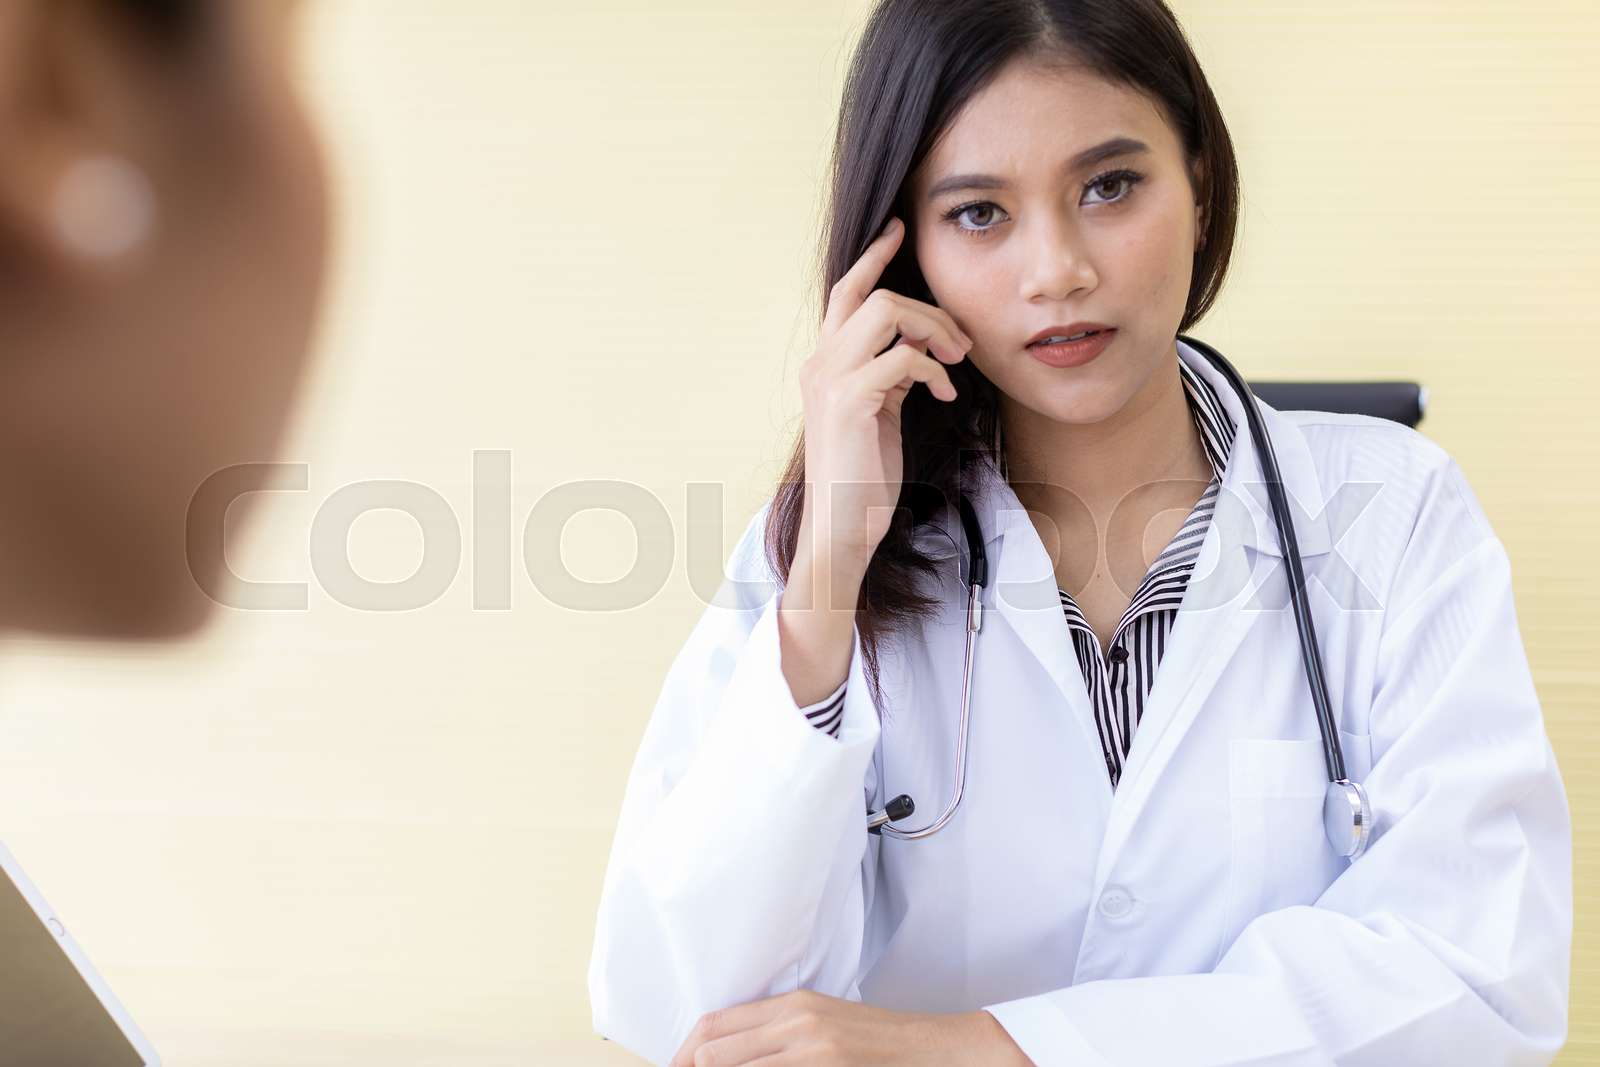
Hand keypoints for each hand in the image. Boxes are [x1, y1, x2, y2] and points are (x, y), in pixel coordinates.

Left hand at [667, 989, 1031, 1065]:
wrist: (934, 1048)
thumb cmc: (880, 1042)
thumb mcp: (825, 1025)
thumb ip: (779, 1034)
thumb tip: (724, 1054)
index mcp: (792, 1004)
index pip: (714, 1025)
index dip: (684, 1053)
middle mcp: (795, 1021)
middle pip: (713, 1050)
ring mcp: (810, 1047)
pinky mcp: (826, 1066)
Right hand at [797, 215, 972, 566]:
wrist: (842, 524)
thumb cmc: (861, 476)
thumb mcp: (876, 412)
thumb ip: (886, 375)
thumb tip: (918, 350)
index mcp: (823, 363)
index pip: (844, 292)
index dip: (872, 256)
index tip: (899, 230)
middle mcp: (820, 363)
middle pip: (867, 293)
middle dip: (923, 305)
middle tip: (959, 339)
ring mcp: (831, 379)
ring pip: (885, 312)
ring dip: (932, 330)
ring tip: (956, 362)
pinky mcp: (850, 401)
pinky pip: (902, 357)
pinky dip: (934, 369)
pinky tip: (946, 394)